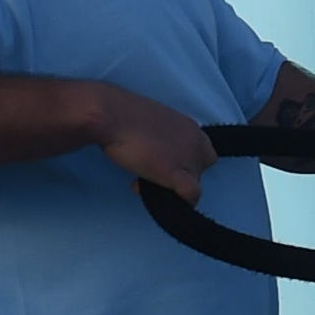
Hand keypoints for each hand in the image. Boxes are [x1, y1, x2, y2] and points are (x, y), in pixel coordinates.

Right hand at [89, 87, 215, 201]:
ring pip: (195, 183)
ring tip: (141, 181)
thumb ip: (163, 136)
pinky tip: (150, 192)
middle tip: (152, 173)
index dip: (185, 160)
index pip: (203, 151)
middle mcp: (195, 141)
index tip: (162, 162)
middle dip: (179, 173)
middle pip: (201, 168)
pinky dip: (177, 200)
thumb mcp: (153, 121)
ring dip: (171, 186)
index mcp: (190, 126)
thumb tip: (156, 150)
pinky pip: (191, 195)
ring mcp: (188, 157)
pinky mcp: (175, 172)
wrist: (112, 115)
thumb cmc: (124, 114)